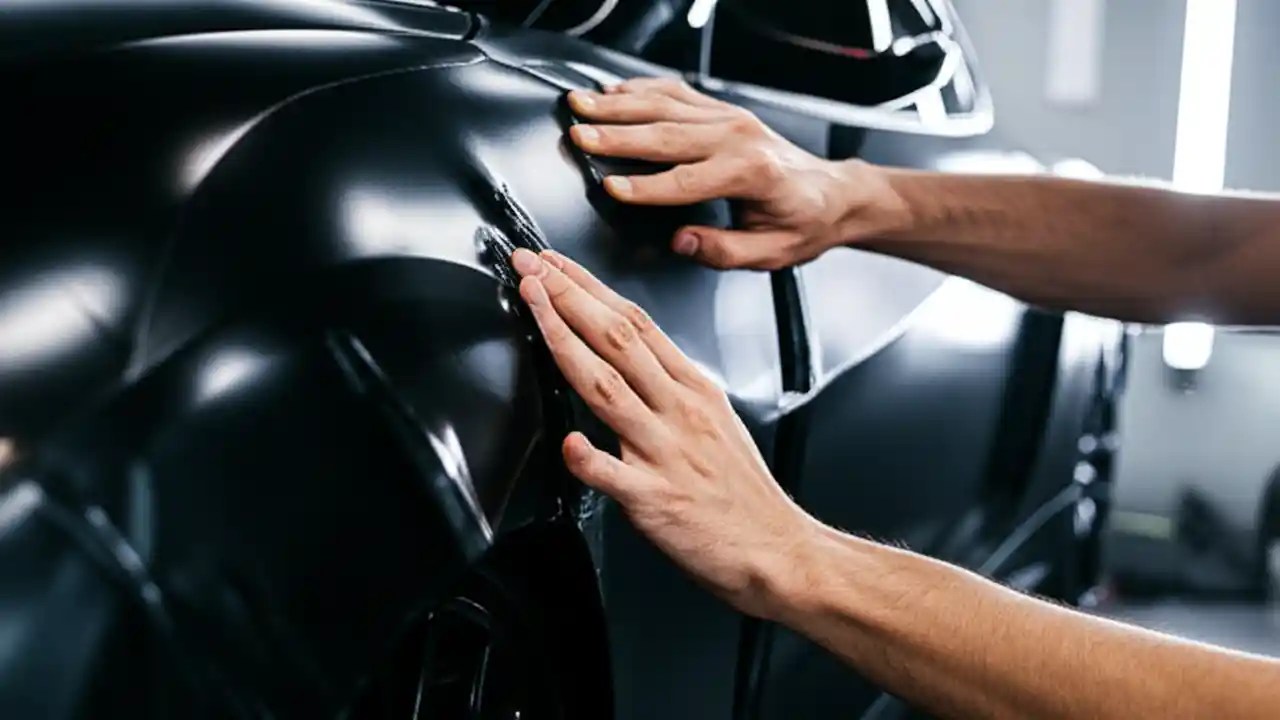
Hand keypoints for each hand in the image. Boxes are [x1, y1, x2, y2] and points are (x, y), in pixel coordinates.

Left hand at [510, 247, 820, 618]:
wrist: (775, 548)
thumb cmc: (740, 490)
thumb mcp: (715, 417)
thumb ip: (669, 386)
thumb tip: (625, 356)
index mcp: (692, 388)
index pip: (635, 321)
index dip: (589, 287)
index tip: (554, 263)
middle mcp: (678, 410)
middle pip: (617, 339)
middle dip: (567, 296)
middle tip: (530, 265)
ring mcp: (666, 452)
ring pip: (607, 387)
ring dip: (564, 342)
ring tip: (533, 308)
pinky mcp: (655, 499)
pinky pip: (614, 475)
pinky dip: (588, 457)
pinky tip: (567, 442)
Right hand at [567, 77, 909, 269]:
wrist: (832, 194)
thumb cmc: (802, 225)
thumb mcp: (771, 254)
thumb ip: (723, 251)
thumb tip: (681, 242)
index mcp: (750, 173)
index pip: (686, 180)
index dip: (646, 187)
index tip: (610, 188)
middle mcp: (738, 137)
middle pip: (666, 133)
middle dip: (617, 134)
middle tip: (578, 135)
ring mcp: (730, 118)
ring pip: (665, 106)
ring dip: (618, 105)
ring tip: (580, 104)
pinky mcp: (723, 111)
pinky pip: (677, 93)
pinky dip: (641, 90)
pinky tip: (613, 92)